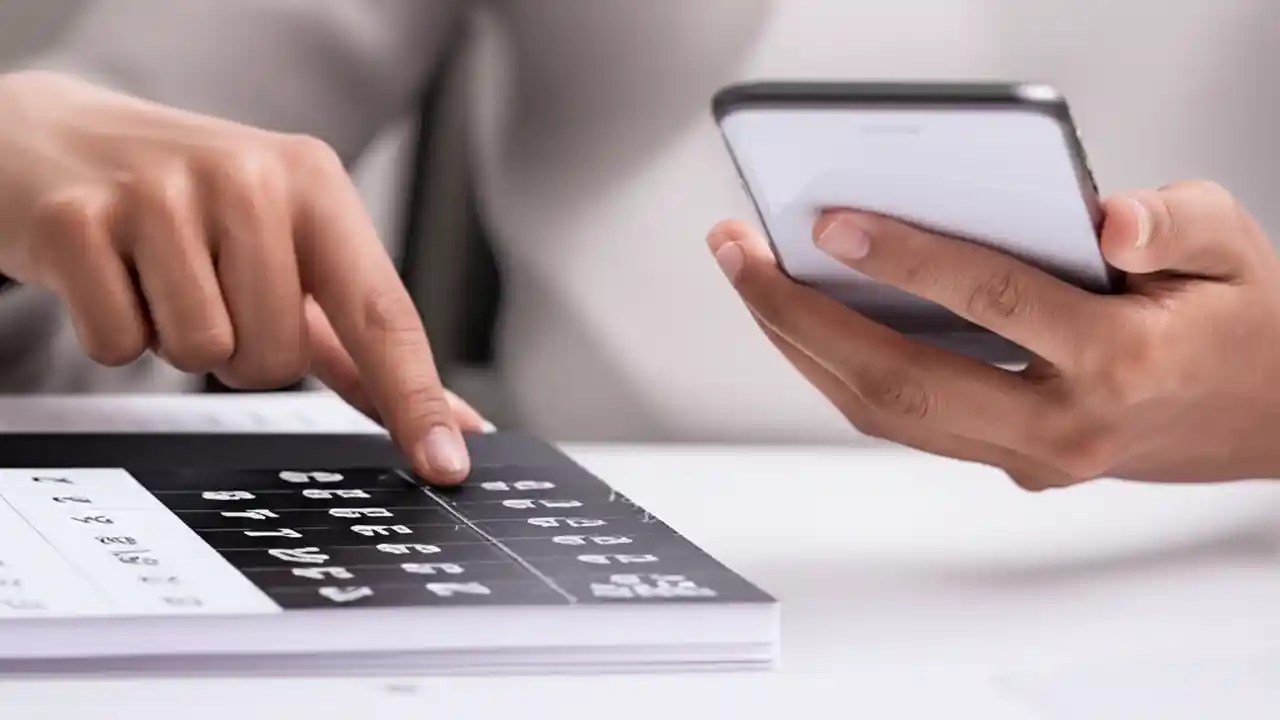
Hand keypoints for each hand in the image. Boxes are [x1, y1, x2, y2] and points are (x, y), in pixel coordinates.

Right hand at [0, 71, 485, 483]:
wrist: (55, 138)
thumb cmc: (195, 206)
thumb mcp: (288, 247)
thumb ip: (365, 340)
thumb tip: (451, 417)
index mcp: (314, 182)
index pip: (380, 312)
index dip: (415, 397)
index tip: (446, 463)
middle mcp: (248, 175)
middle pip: (278, 358)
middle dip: (242, 349)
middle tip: (208, 286)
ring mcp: (160, 192)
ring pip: (202, 354)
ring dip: (178, 338)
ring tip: (159, 275)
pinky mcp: (78, 219)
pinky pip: (118, 346)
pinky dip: (114, 331)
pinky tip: (111, 272)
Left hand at [708, 181, 1279, 488]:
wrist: (1267, 415)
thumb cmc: (1241, 321)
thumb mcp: (1231, 244)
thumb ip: (1171, 222)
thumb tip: (1105, 217)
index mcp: (1121, 362)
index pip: (991, 302)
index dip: (905, 258)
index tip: (830, 223)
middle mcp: (1064, 425)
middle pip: (903, 379)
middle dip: (803, 317)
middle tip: (740, 255)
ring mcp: (1031, 458)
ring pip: (888, 413)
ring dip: (805, 348)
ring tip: (752, 281)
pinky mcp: (1010, 464)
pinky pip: (906, 423)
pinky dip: (843, 372)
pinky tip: (806, 322)